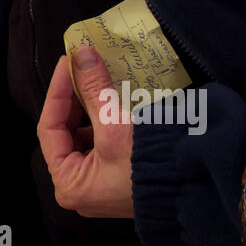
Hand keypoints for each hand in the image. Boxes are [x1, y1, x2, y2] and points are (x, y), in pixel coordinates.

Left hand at [37, 47, 134, 218]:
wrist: (197, 187)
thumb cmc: (151, 162)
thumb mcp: (117, 124)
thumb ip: (95, 90)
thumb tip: (83, 56)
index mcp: (68, 184)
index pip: (48, 130)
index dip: (57, 93)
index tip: (66, 63)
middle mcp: (77, 189)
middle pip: (64, 134)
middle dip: (72, 100)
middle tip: (80, 69)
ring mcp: (97, 186)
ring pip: (83, 138)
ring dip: (88, 109)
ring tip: (95, 81)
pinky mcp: (116, 180)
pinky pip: (100, 145)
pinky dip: (103, 122)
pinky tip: (110, 100)